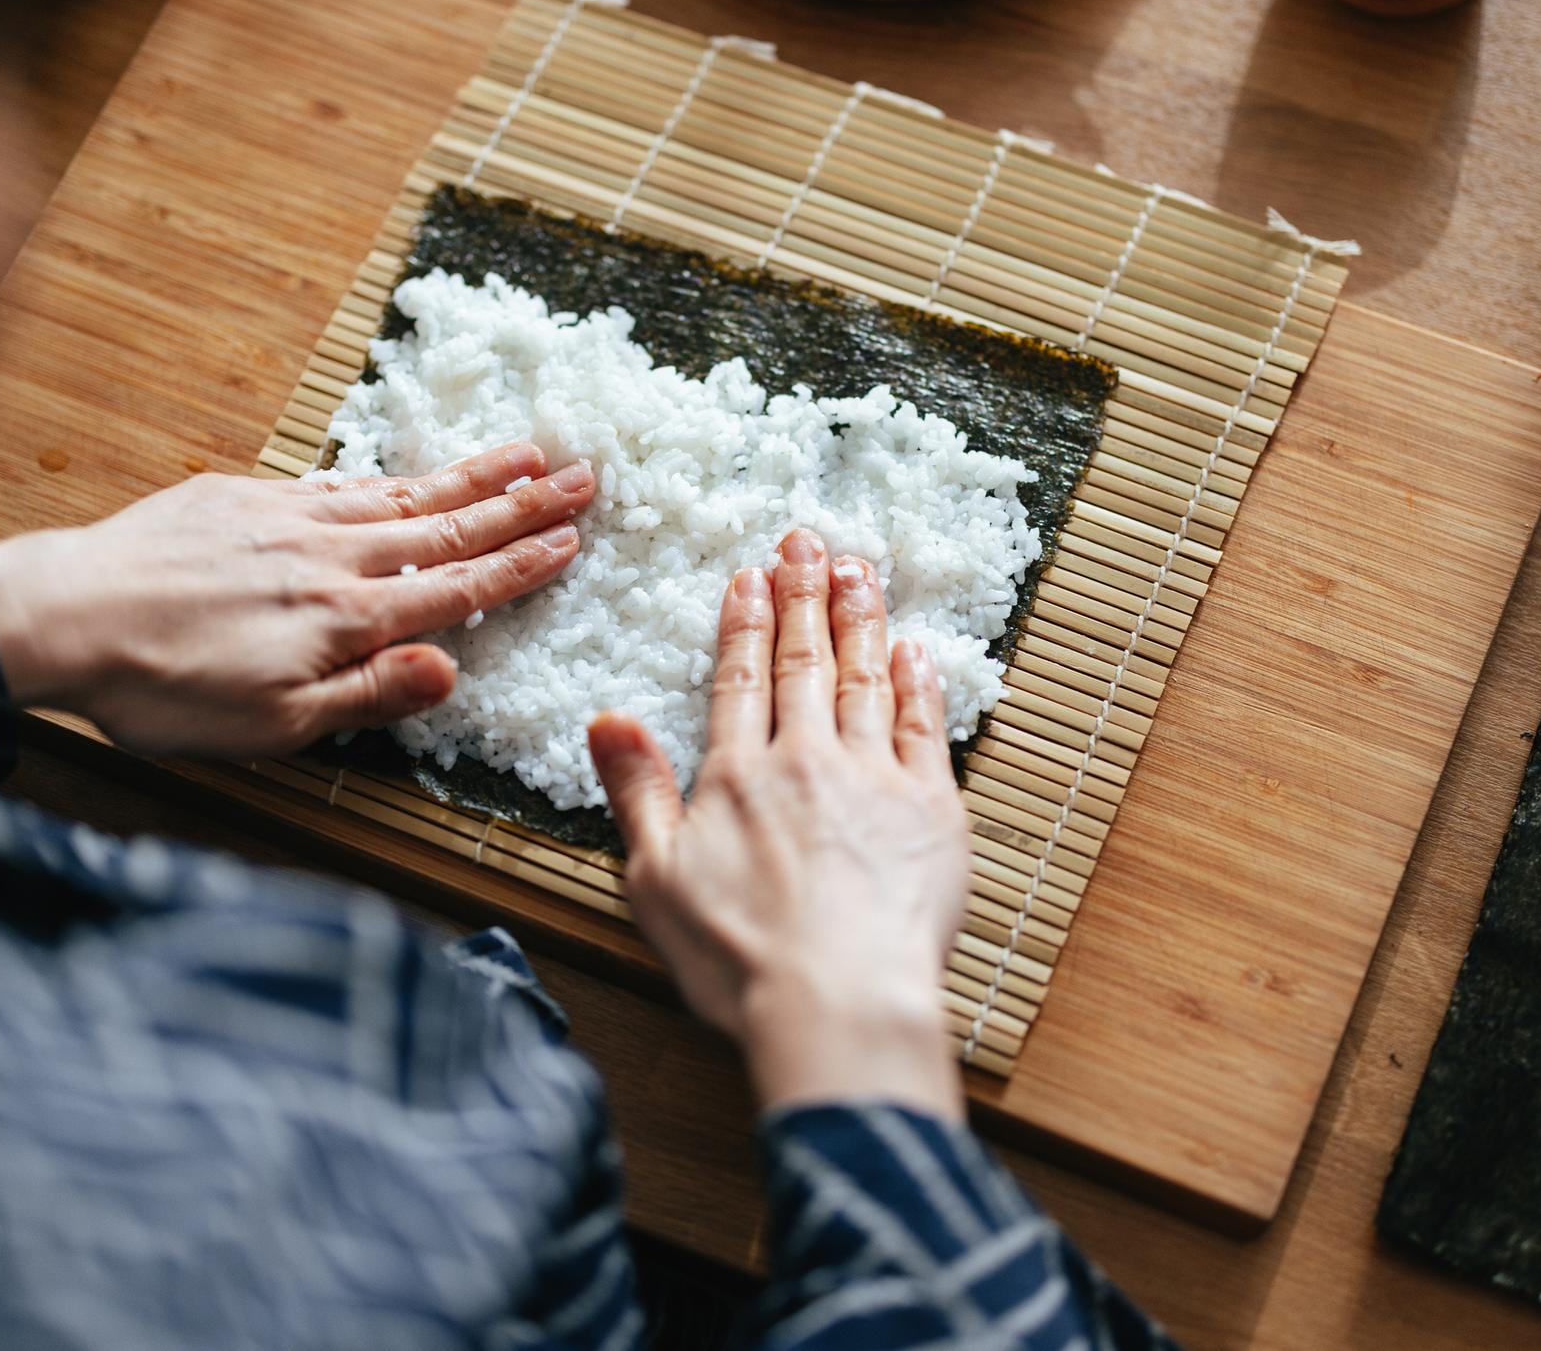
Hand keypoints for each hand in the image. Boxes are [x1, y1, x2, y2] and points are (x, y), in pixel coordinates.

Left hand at [0, 443, 592, 755]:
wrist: (64, 616)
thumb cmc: (163, 690)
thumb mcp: (272, 724)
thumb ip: (367, 694)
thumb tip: (449, 670)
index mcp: (347, 619)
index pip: (456, 589)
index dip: (520, 564)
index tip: (573, 539)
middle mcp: (331, 557)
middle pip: (446, 526)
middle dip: (520, 503)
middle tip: (584, 475)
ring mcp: (288, 518)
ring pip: (399, 493)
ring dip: (468, 475)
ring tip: (524, 452)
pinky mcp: (243, 497)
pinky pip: (335, 481)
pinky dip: (385, 476)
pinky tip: (405, 473)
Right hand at [587, 528, 970, 1118]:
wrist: (838, 1000)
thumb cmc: (739, 959)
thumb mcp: (655, 880)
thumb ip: (636, 793)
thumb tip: (607, 720)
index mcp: (737, 777)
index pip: (741, 678)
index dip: (747, 621)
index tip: (753, 575)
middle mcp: (807, 762)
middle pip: (804, 663)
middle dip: (804, 595)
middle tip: (807, 540)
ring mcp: (876, 781)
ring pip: (866, 679)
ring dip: (860, 619)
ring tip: (858, 570)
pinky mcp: (933, 812)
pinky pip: (926, 728)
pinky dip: (919, 683)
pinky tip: (913, 650)